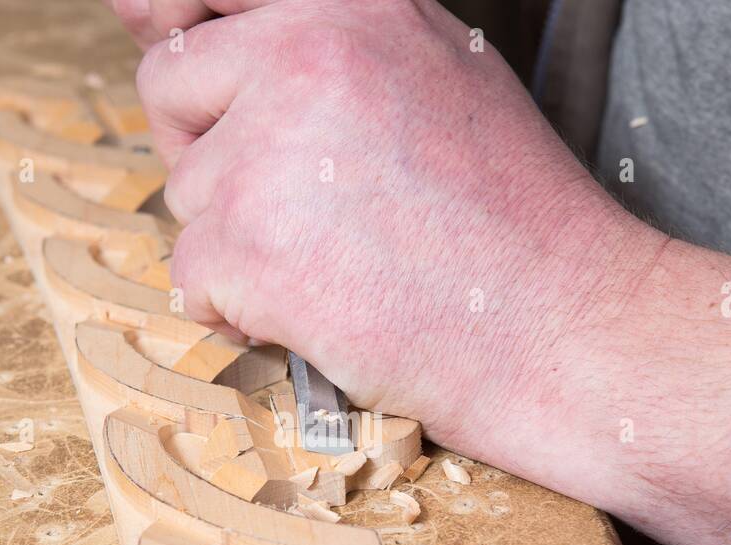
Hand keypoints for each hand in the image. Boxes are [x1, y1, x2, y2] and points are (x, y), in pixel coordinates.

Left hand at [129, 0, 658, 462]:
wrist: (560, 327)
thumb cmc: (510, 218)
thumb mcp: (439, 74)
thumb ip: (334, 44)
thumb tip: (199, 25)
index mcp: (348, 7)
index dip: (190, 49)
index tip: (187, 81)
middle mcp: (301, 58)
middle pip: (170, 87)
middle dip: (207, 149)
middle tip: (286, 203)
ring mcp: (267, 154)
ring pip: (185, 193)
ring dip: (236, 239)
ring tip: (336, 264)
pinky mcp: (248, 249)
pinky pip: (188, 278)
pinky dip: (235, 309)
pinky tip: (315, 311)